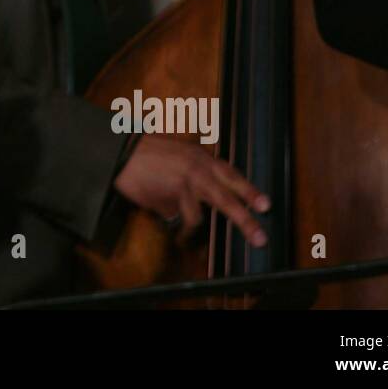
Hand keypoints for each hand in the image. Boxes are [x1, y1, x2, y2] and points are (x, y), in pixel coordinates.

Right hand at [112, 135, 270, 246]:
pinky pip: (177, 218)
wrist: (122, 150)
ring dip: (191, 226)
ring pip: (198, 215)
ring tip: (185, 235)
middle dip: (244, 220)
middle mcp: (196, 169)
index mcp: (201, 157)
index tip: (265, 206)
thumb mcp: (179, 152)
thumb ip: (196, 171)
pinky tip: (169, 223)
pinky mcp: (167, 198)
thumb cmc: (147, 151)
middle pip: (225, 199)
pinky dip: (175, 225)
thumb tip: (206, 195)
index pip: (231, 175)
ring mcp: (182, 184)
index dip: (249, 192)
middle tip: (260, 238)